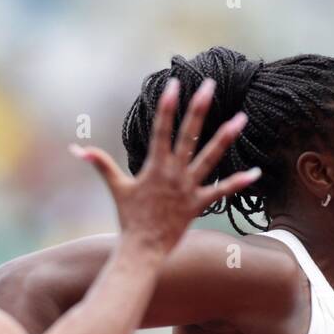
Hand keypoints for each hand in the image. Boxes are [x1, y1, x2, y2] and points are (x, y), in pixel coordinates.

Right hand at [70, 77, 260, 256]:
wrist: (142, 249)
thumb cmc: (129, 218)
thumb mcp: (116, 188)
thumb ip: (101, 164)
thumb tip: (77, 149)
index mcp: (155, 166)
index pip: (161, 129)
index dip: (168, 106)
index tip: (175, 84)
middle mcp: (174, 173)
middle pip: (189, 134)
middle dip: (199, 108)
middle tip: (210, 84)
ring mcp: (188, 188)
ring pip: (210, 157)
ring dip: (226, 137)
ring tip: (242, 118)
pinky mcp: (199, 204)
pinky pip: (222, 192)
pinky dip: (239, 182)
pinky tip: (256, 172)